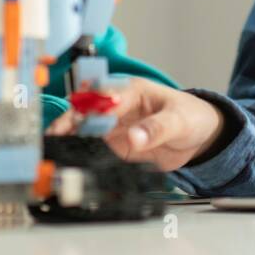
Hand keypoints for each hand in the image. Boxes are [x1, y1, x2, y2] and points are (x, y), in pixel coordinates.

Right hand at [45, 77, 224, 171]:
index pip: (107, 97)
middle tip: (55, 135)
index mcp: (132, 91)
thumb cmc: (191, 117)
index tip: (82, 121)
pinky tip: (70, 163)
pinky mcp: (115, 146)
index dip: (93, 108)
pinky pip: (95, 150)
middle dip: (69, 122)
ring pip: (86, 131)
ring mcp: (114, 128)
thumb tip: (135, 137)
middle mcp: (117, 107)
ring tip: (54, 151)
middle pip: (87, 112)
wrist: (200, 137)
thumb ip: (157, 128)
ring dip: (69, 139)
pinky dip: (81, 155)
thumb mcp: (179, 121)